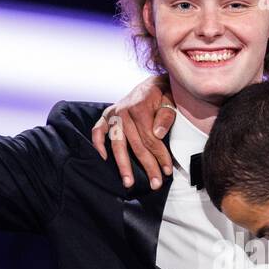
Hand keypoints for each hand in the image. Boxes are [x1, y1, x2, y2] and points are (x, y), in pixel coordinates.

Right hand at [90, 75, 175, 189]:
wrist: (152, 83)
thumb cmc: (163, 95)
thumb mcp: (170, 100)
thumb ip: (166, 116)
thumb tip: (158, 134)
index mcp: (140, 107)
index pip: (150, 139)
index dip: (160, 156)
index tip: (167, 171)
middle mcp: (123, 111)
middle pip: (136, 145)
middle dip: (147, 166)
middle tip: (155, 184)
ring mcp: (113, 114)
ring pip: (118, 144)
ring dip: (123, 165)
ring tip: (128, 182)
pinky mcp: (106, 116)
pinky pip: (98, 131)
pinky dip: (98, 144)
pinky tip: (103, 159)